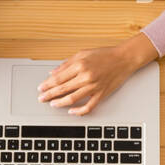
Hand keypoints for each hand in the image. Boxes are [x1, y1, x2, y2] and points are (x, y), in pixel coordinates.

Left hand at [37, 35, 158, 114]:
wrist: (123, 59)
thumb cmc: (104, 55)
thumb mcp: (82, 54)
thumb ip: (66, 64)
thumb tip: (53, 73)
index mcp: (80, 65)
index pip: (58, 78)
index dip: (47, 84)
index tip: (41, 88)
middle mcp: (86, 76)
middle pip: (62, 89)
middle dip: (49, 95)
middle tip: (41, 98)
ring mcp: (94, 87)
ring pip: (72, 99)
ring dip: (60, 103)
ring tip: (53, 104)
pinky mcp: (101, 94)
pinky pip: (88, 107)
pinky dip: (78, 111)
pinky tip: (71, 111)